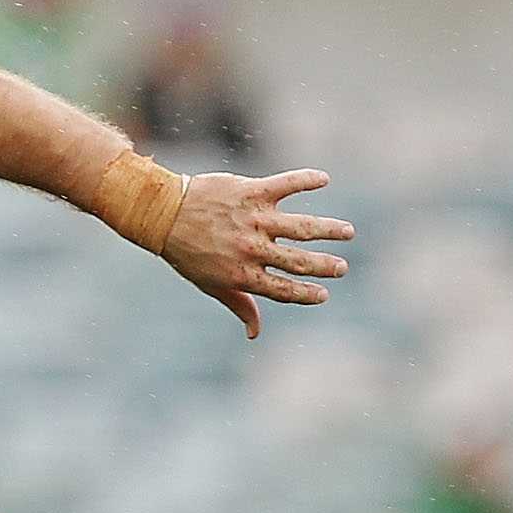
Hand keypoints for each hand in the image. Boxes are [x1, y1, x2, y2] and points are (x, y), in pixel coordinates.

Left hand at [161, 167, 353, 338]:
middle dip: (324, 266)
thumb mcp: (212, 285)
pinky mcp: (251, 192)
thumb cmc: (188, 253)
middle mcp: (252, 249)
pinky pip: (284, 185)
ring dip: (328, 229)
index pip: (284, 289)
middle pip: (298, 261)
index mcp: (244, 275)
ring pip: (300, 227)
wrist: (164, 213)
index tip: (324, 294)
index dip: (306, 294)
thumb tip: (255, 333)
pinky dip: (305, 180)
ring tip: (348, 232)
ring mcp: (253, 220)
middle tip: (343, 268)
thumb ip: (240, 305)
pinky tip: (324, 179)